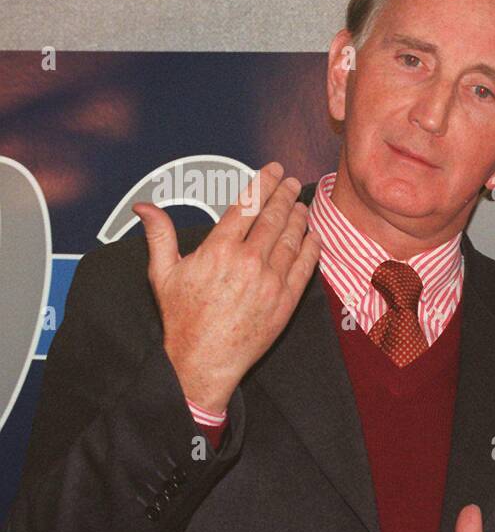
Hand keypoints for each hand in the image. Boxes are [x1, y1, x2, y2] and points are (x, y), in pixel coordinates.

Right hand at [133, 162, 321, 412]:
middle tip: (292, 181)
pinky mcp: (286, 301)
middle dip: (284, 194)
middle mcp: (248, 261)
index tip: (274, 171)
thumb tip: (144, 206)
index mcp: (219, 250)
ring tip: (300, 204)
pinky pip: (304, 267)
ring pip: (291, 238)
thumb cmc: (182, 319)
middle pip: (273, 217)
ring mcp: (271, 281)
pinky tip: (312, 235)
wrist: (203, 361)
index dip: (263, 183)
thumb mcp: (162, 274)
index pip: (247, 205)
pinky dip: (310, 247)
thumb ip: (159, 235)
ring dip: (298, 217)